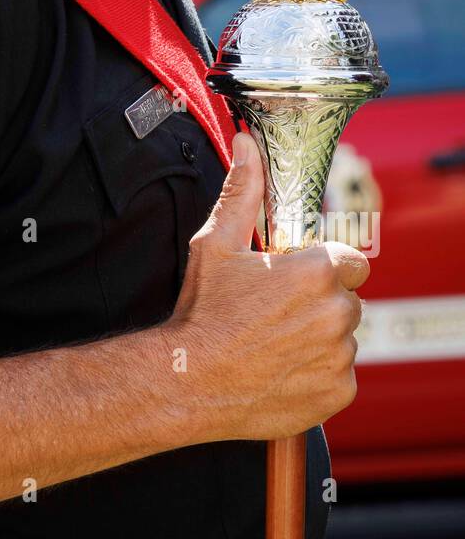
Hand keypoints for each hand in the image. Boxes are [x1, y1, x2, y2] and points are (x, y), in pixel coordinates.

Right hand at [162, 132, 369, 441]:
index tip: (295, 280)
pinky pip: (339, 375)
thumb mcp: (216, 244)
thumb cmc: (202, 314)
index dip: (323, 269)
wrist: (188, 382)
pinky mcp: (337, 391)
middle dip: (319, 303)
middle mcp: (337, 312)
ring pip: (343, 338)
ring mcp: (340, 356)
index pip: (350, 262)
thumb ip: (242, 192)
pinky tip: (281, 369)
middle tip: (276, 312)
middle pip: (346, 300)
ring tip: (274, 342)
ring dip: (319, 338)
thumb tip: (247, 147)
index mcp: (317, 272)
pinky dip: (318, 373)